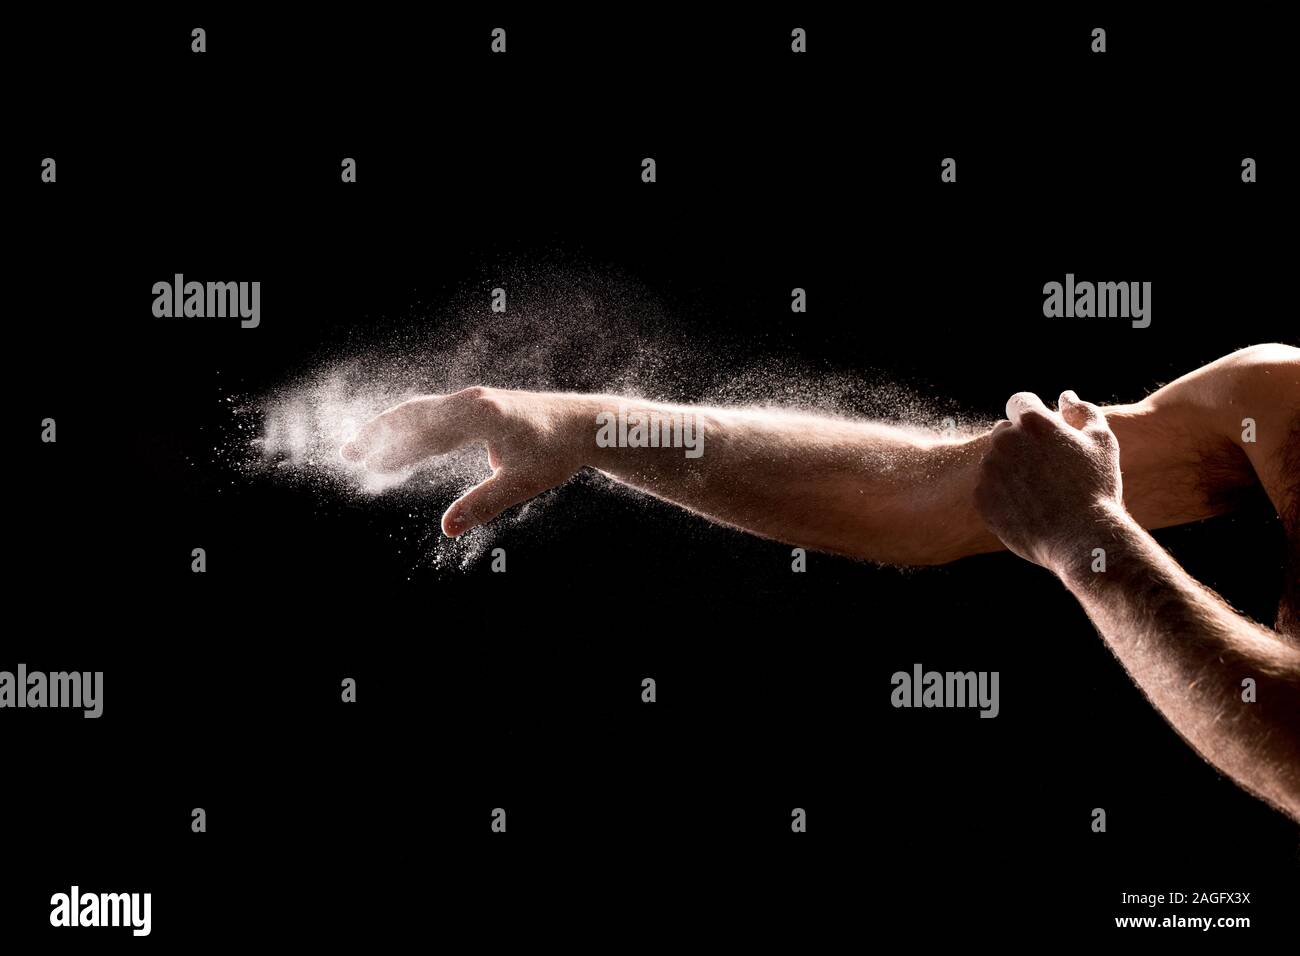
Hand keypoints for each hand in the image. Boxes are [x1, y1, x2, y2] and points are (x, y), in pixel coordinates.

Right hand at [341, 386, 585, 536]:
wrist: (582, 424)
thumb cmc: (555, 452)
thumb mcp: (522, 482)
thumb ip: (483, 504)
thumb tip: (447, 529)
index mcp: (479, 415)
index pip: (424, 430)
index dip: (393, 447)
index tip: (364, 462)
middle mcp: (471, 401)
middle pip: (415, 414)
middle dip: (381, 433)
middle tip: (348, 453)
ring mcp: (473, 401)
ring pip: (422, 412)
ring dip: (393, 429)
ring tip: (362, 448)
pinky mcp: (477, 407)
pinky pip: (436, 415)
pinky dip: (413, 429)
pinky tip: (401, 448)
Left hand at [974, 390, 1124, 570]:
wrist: (1081, 537)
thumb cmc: (1096, 487)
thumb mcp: (1102, 442)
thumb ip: (1083, 412)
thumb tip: (1066, 397)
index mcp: (1032, 421)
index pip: (1020, 403)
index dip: (1034, 416)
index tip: (1045, 435)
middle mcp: (1004, 441)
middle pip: (1005, 432)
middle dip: (1021, 443)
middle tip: (1047, 469)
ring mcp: (988, 469)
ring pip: (994, 461)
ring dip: (1010, 469)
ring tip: (1040, 492)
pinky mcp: (980, 497)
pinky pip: (988, 488)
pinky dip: (1002, 494)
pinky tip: (1027, 507)